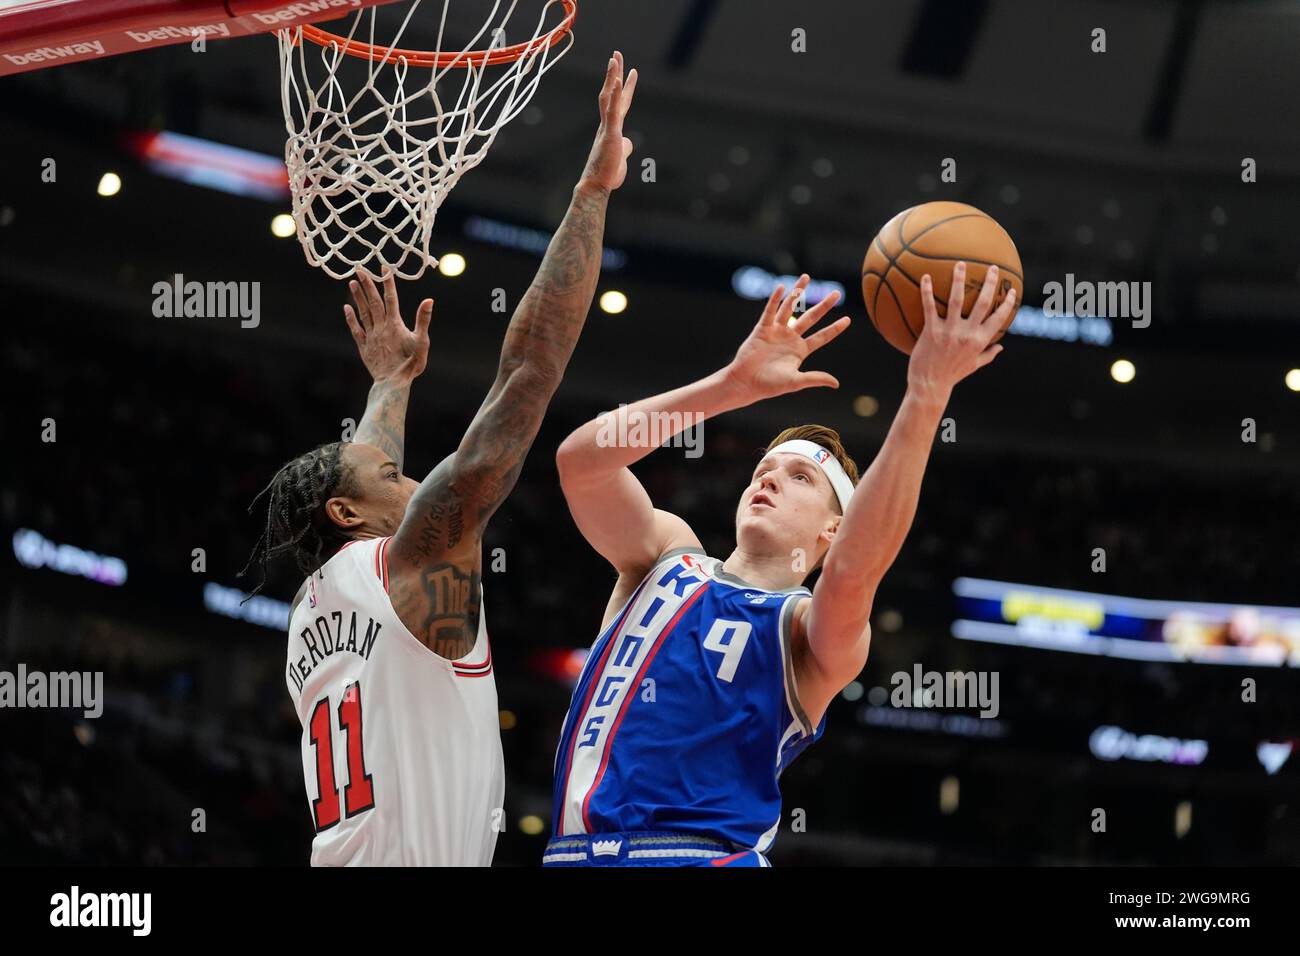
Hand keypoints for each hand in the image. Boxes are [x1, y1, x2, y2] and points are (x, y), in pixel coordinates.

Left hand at [344, 272, 432, 384]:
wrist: (393, 383)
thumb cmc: (411, 364)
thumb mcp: (422, 342)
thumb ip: (423, 320)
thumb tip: (429, 300)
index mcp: (395, 325)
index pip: (391, 298)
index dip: (388, 282)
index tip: (384, 268)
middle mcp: (380, 327)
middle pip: (373, 302)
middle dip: (367, 284)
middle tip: (360, 269)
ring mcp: (370, 337)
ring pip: (363, 312)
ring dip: (357, 297)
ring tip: (352, 283)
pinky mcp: (364, 347)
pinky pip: (355, 329)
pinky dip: (351, 318)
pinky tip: (346, 308)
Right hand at [578, 51, 637, 192]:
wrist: (596, 186)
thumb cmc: (606, 175)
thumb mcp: (620, 157)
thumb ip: (624, 146)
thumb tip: (628, 142)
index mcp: (612, 128)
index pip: (621, 103)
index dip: (626, 87)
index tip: (630, 72)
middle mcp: (607, 124)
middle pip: (612, 93)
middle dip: (615, 73)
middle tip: (617, 54)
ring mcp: (608, 127)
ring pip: (609, 97)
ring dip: (612, 77)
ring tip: (614, 59)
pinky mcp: (609, 134)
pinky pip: (612, 111)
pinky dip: (615, 95)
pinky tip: (617, 81)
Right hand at [722, 275, 850, 403]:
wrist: (745, 383)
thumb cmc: (769, 385)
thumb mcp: (795, 381)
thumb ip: (815, 378)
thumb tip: (836, 384)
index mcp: (800, 350)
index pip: (822, 337)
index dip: (835, 329)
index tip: (847, 320)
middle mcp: (790, 338)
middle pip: (811, 318)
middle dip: (824, 306)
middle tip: (836, 294)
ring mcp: (776, 332)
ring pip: (789, 308)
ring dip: (798, 292)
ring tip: (806, 277)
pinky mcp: (762, 329)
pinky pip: (770, 311)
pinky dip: (775, 299)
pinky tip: (782, 287)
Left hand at [908, 261, 1015, 402]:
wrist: (929, 385)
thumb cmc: (951, 375)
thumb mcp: (974, 365)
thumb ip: (988, 354)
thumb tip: (1001, 347)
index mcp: (980, 340)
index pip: (1000, 318)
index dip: (1008, 303)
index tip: (1012, 290)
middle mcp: (967, 333)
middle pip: (984, 303)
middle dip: (991, 283)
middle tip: (993, 267)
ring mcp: (950, 331)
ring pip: (957, 299)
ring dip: (959, 279)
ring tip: (960, 263)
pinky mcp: (931, 330)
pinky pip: (929, 307)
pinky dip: (926, 291)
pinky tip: (925, 276)